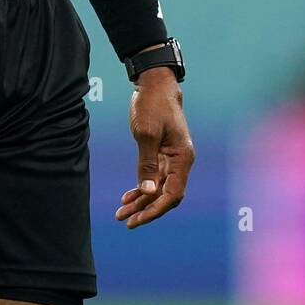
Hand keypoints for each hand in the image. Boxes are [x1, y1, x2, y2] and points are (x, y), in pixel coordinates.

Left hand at [116, 68, 194, 227]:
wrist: (155, 84)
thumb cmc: (152, 105)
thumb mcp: (146, 133)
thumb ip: (147, 164)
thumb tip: (148, 191)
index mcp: (182, 158)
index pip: (172, 194)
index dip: (156, 209)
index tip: (138, 219)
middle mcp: (180, 162)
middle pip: (165, 195)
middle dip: (146, 209)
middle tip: (126, 221)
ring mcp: (172, 159)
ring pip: (158, 188)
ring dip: (141, 201)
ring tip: (121, 213)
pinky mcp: (162, 154)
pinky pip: (154, 177)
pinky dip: (142, 188)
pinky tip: (128, 197)